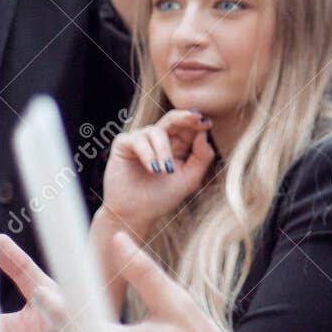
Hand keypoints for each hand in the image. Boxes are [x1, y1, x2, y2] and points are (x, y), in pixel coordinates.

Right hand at [101, 110, 215, 238]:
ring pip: (157, 131)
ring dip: (164, 150)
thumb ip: (201, 157)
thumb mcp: (189, 179)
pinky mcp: (124, 144)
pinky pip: (138, 140)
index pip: (188, 127)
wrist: (136, 214)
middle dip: (185, 117)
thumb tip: (204, 133)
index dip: (197, 122)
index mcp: (177, 145)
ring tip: (165, 171)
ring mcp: (141, 140)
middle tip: (196, 117)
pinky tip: (153, 169)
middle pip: (173, 119)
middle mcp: (159, 139)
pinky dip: (148, 154)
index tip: (207, 123)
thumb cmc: (162, 197)